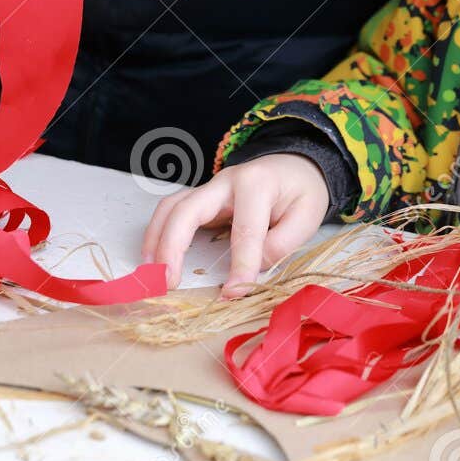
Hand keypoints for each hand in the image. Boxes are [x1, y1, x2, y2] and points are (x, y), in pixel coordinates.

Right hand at [141, 154, 327, 296]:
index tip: (232, 294)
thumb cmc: (301, 192)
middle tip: (167, 283)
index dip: (239, 264)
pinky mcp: (201, 199)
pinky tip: (154, 259)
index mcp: (257, 184)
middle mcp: (226, 181)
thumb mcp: (307, 217)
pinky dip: (158, 234)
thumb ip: (282, 244)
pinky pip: (172, 212)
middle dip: (173, 246)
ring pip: (171, 207)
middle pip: (188, 209)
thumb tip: (250, 272)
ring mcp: (209, 188)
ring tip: (152, 274)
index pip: (244, 230)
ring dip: (156, 240)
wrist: (294, 167)